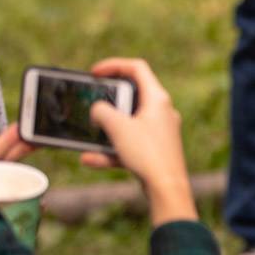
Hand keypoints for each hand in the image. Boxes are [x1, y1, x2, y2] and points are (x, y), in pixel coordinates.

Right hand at [82, 58, 196, 226]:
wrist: (167, 189)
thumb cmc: (148, 154)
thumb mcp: (118, 127)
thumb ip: (102, 112)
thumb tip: (98, 110)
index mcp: (157, 99)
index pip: (137, 68)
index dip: (114, 65)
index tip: (94, 73)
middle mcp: (162, 112)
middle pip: (132, 96)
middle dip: (108, 101)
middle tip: (90, 104)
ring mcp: (160, 132)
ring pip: (127, 124)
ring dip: (106, 129)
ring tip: (87, 134)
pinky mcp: (155, 151)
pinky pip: (128, 146)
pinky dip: (110, 150)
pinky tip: (88, 159)